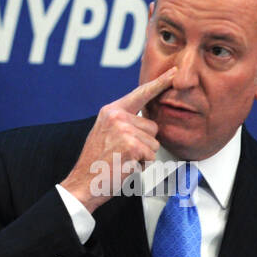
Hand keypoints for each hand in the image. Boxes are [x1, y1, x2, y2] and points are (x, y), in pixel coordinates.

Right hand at [60, 68, 177, 212]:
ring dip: (143, 156)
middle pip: (152, 126)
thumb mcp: (106, 134)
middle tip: (122, 154)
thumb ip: (123, 122)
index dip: (159, 82)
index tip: (174, 72)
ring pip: (154, 143)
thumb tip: (145, 118)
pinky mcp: (131, 146)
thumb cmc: (96, 164)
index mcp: (111, 111)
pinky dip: (141, 166)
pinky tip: (124, 166)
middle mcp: (117, 116)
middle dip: (144, 143)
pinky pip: (151, 156)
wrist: (82, 184)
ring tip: (122, 160)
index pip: (140, 93)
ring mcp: (123, 130)